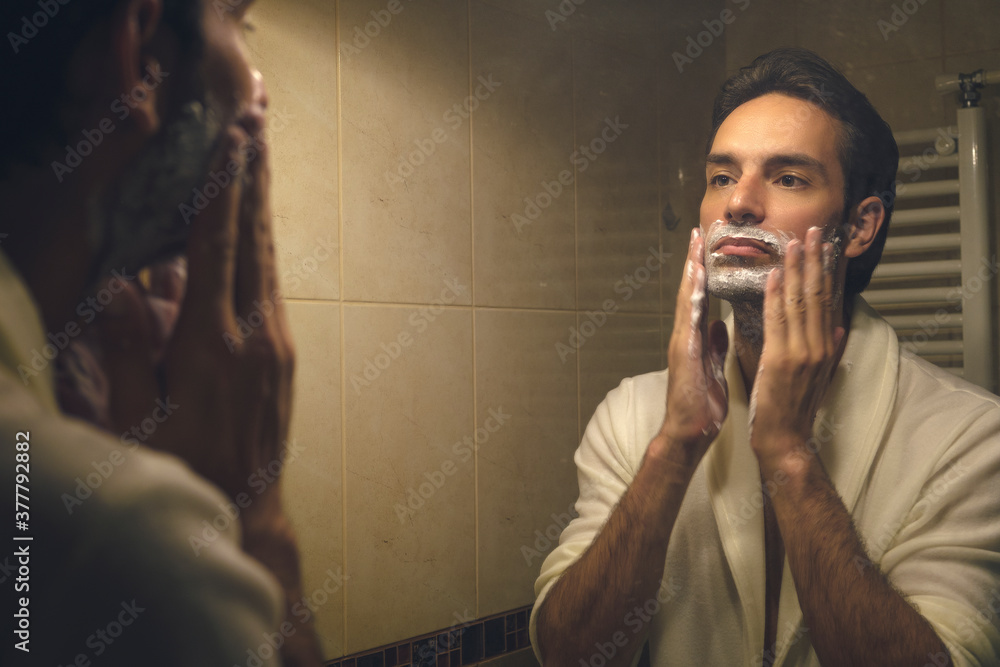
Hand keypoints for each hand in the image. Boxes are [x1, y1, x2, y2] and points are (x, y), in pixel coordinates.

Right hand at [99, 114, 294, 504]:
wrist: (250, 511)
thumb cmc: (182, 468)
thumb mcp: (139, 419)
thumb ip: (131, 352)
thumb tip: (122, 285)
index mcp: (213, 345)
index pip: (217, 250)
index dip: (223, 190)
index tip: (232, 140)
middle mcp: (256, 335)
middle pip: (254, 238)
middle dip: (254, 174)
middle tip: (258, 117)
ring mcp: (277, 344)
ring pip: (269, 257)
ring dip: (262, 201)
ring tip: (261, 149)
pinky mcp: (284, 355)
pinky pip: (273, 284)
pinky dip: (263, 243)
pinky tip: (255, 221)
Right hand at [658, 227, 728, 465]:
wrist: (689, 431)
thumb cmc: (701, 404)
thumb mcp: (712, 367)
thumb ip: (714, 344)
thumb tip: (720, 325)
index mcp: (695, 338)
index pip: (701, 298)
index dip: (705, 272)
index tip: (709, 247)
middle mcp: (685, 335)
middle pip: (690, 291)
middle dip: (694, 261)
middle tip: (699, 232)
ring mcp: (681, 342)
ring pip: (687, 299)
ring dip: (691, 271)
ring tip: (695, 245)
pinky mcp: (683, 353)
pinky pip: (689, 319)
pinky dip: (691, 297)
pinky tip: (696, 280)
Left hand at [749, 227, 844, 472]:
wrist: (785, 438)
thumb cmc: (794, 408)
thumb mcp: (818, 375)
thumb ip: (828, 350)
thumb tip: (838, 327)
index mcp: (826, 347)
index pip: (827, 300)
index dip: (826, 270)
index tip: (825, 246)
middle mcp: (819, 345)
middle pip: (817, 294)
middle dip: (815, 260)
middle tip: (814, 230)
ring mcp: (802, 352)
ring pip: (799, 302)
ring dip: (795, 270)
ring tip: (794, 242)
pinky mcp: (781, 359)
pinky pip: (777, 321)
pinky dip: (775, 296)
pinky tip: (773, 275)